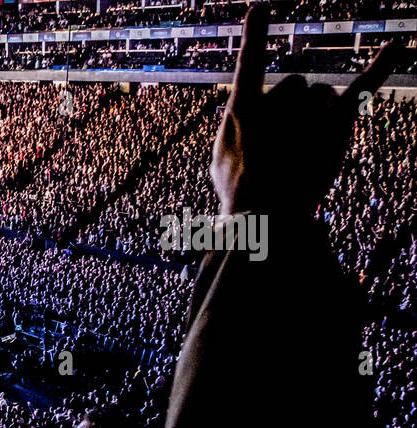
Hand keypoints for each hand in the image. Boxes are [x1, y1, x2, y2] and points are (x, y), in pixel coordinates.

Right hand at [211, 4, 410, 217]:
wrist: (265, 217)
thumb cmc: (238, 193)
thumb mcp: (220, 161)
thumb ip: (233, 131)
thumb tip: (244, 121)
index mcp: (242, 109)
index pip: (249, 63)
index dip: (255, 35)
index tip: (261, 7)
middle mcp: (278, 102)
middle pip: (295, 85)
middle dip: (295, 107)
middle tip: (287, 143)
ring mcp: (309, 113)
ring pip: (322, 94)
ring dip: (318, 113)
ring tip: (306, 148)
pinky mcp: (336, 127)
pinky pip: (363, 87)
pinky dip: (382, 65)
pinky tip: (398, 46)